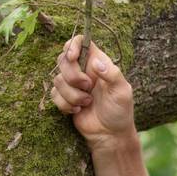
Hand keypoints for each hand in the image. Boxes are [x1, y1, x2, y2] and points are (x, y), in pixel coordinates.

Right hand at [50, 34, 135, 148]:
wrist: (111, 135)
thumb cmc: (120, 112)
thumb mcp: (122, 92)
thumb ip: (112, 74)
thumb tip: (96, 63)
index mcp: (97, 62)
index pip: (79, 41)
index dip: (72, 45)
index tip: (73, 57)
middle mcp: (83, 70)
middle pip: (63, 59)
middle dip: (72, 76)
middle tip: (88, 88)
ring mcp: (72, 84)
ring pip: (57, 80)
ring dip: (72, 95)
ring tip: (87, 103)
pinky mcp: (65, 98)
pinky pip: (54, 95)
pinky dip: (65, 105)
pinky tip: (78, 111)